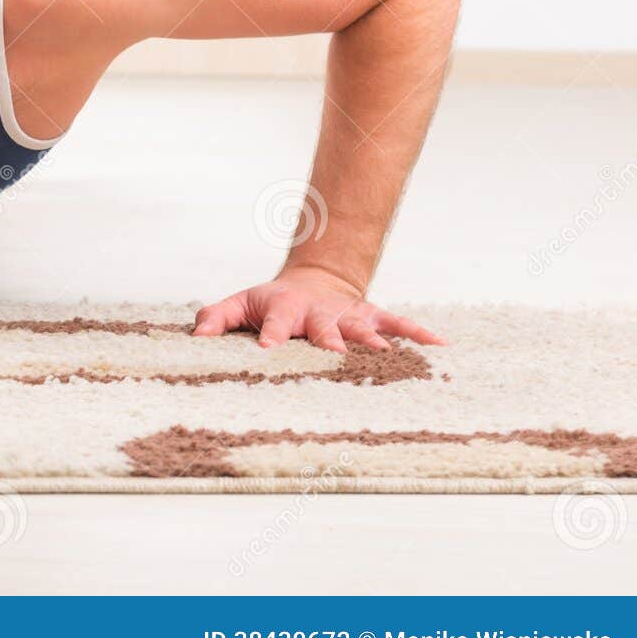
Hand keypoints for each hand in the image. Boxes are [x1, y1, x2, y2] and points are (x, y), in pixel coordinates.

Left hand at [192, 265, 446, 352]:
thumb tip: (195, 335)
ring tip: (387, 353)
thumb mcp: (240, 305)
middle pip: (323, 327)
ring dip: (374, 340)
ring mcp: (349, 315)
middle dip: (328, 340)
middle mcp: (319, 312)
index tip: (265, 349)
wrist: (313, 283)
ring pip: (363, 327)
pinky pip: (400, 323)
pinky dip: (419, 334)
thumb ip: (216, 318)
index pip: (274, 321)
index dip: (270, 334)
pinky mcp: (374, 317)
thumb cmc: (270, 304)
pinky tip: (441, 346)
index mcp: (284, 308)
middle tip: (335, 354)